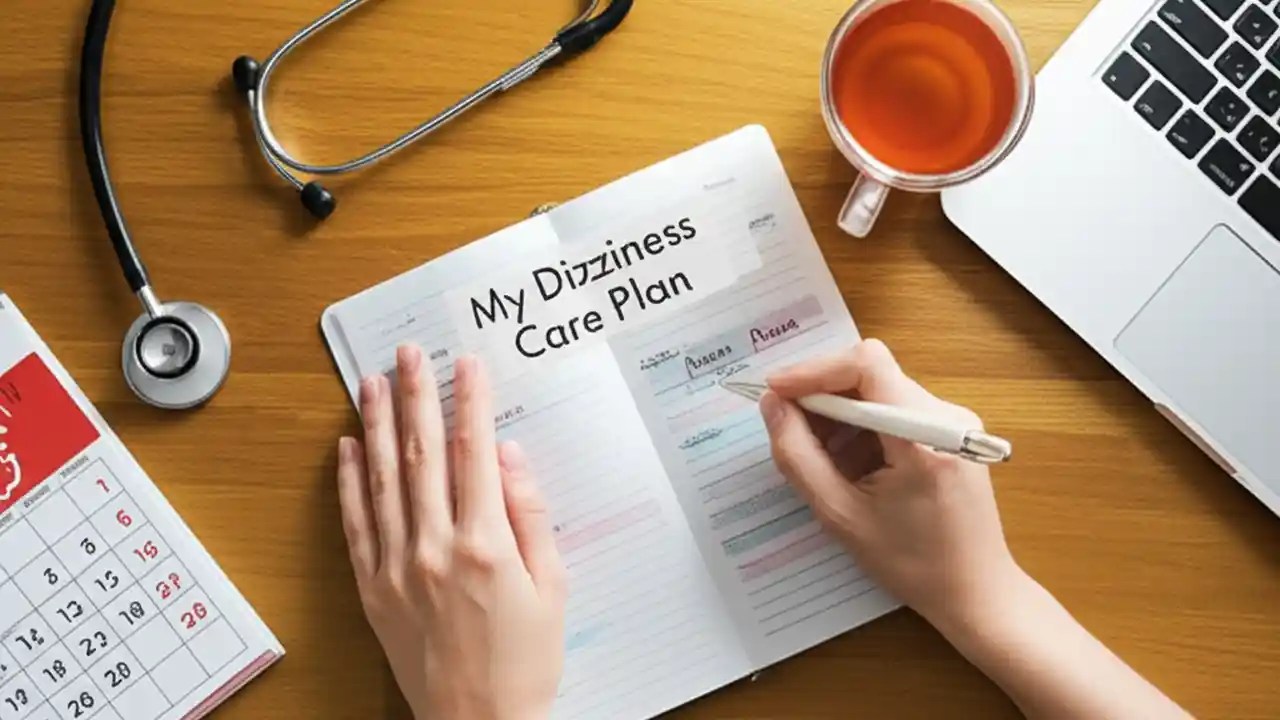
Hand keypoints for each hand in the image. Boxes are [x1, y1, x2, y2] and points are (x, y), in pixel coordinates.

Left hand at [336, 346, 566, 719]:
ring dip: (378, 424)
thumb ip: (530, 517)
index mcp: (486, 544)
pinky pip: (356, 524)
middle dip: (417, 395)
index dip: (470, 401)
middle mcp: (435, 548)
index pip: (474, 452)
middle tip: (409, 353)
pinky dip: (349, 482)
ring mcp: (398, 567)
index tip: (466, 363)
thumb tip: (508, 457)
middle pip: (423, 454)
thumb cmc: (525, 663)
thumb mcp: (552, 588)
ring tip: (372, 382)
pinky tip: (348, 446)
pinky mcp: (373, 589)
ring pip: (384, 479)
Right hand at [759, 339, 1020, 629]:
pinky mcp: (953, 431)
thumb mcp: (841, 516)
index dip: (814, 370)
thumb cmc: (912, 564)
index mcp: (924, 435)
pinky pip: (895, 409)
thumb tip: (771, 405)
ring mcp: (954, 420)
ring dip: (841, 415)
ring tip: (820, 458)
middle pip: (870, 374)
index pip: (866, 364)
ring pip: (880, 390)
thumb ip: (798, 456)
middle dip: (822, 396)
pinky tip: (850, 466)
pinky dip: (863, 428)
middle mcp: (946, 414)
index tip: (775, 392)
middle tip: (788, 428)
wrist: (977, 592)